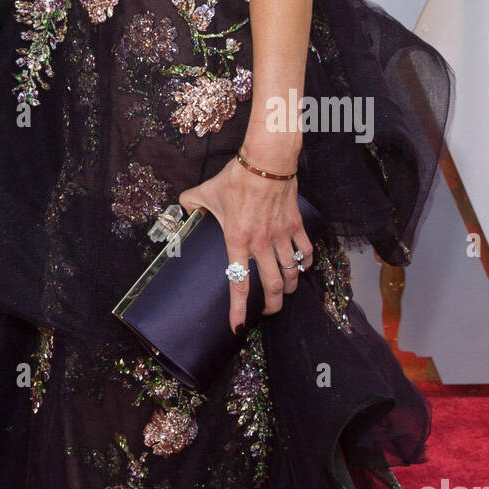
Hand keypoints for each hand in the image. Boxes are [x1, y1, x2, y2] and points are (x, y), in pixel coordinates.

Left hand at [178, 155, 313, 333]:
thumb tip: (182, 207)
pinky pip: (306, 251)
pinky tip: (302, 265)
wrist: (266, 161)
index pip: (237, 283)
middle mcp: (262, 244)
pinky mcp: (296, 225)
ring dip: (291, 287)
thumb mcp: (206, 191)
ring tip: (286, 292)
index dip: (237, 309)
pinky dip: (306, 262)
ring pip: (292, 273)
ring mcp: (282, 236)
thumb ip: (191, 202)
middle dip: (272, 306)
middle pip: (273, 287)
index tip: (237, 327)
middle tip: (268, 312)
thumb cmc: (236, 177)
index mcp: (237, 240)